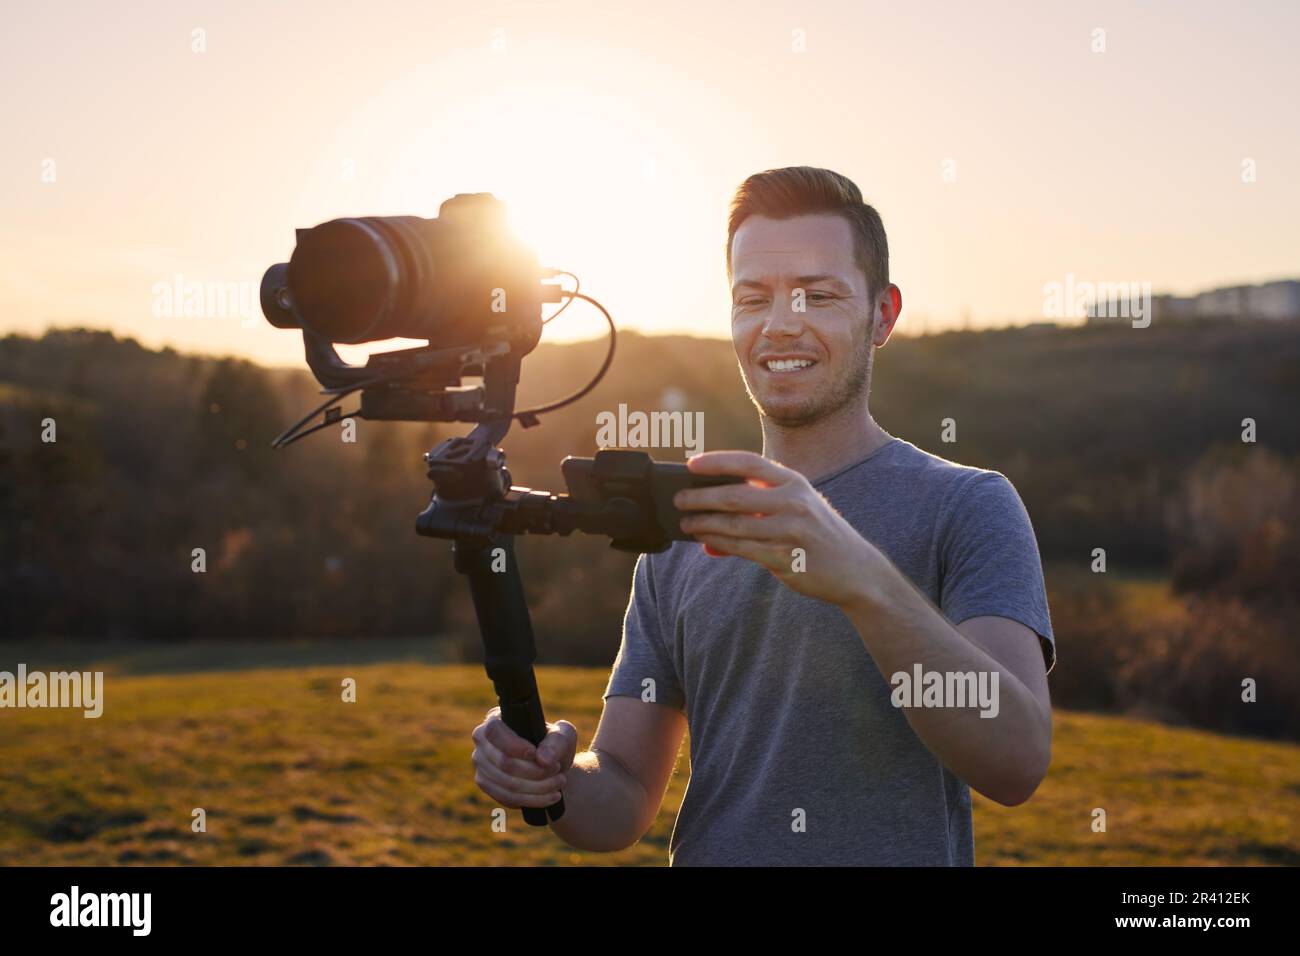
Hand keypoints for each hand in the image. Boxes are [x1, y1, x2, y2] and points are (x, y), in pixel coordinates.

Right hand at [470, 707, 576, 809]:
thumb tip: (543, 759)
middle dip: (536, 771)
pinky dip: (533, 799)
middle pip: (504, 762)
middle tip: (557, 770)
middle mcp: (482, 740)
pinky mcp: (485, 784)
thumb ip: (557, 742)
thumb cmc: (554, 746)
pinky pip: (507, 797)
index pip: (495, 731)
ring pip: (507, 783)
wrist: (551, 768)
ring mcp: (481, 763)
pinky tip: (551, 796)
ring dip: (538, 787)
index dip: (515, 746)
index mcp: (496, 718)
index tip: (537, 755)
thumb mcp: (564, 736)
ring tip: (559, 782)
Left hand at [673, 450, 880, 608]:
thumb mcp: (796, 511)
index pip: (749, 463)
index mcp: (794, 482)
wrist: (857, 570)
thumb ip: (757, 511)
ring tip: (686, 523)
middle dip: (701, 497)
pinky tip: (706, 542)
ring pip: (734, 525)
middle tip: (678, 500)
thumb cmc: (818, 536)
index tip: (691, 465)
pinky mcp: (787, 557)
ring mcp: (791, 530)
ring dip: (704, 524)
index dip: (717, 461)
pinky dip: (719, 544)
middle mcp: (793, 501)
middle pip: (735, 495)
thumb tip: (710, 522)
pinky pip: (743, 548)